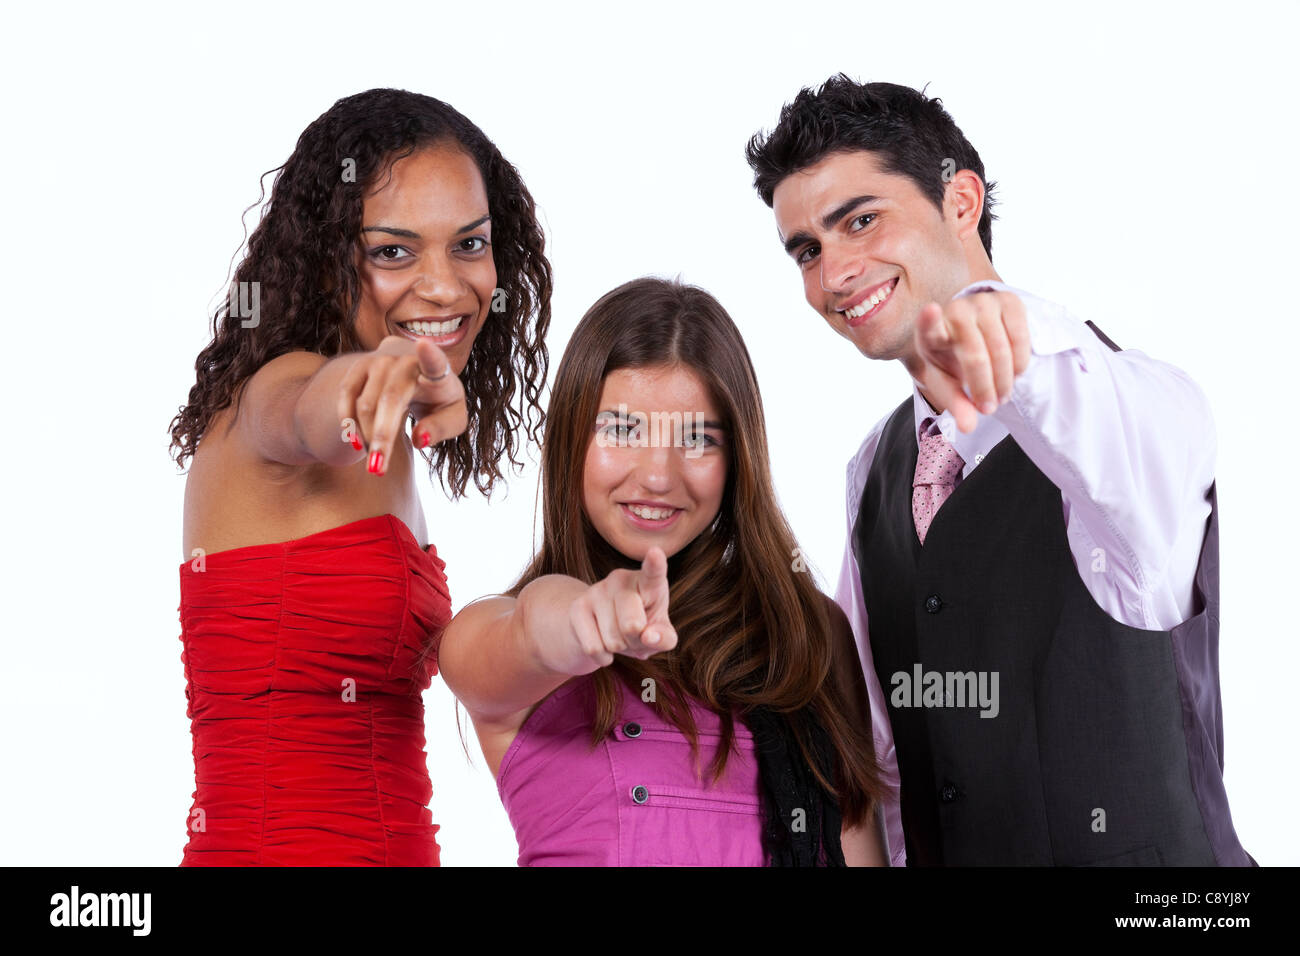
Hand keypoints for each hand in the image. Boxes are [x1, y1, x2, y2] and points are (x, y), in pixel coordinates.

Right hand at [336, 335, 466, 474]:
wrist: (414, 371)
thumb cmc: (439, 400)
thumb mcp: (452, 418)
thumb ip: (441, 428)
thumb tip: (419, 439)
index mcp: (438, 371)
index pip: (434, 362)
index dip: (429, 354)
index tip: (424, 344)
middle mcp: (406, 361)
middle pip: (390, 400)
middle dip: (382, 436)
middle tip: (377, 470)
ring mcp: (380, 361)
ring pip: (366, 404)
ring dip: (368, 436)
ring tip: (376, 461)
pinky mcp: (360, 366)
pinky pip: (347, 396)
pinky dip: (349, 421)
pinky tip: (356, 443)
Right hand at [547, 547, 678, 676]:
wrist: (602, 629)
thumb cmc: (642, 627)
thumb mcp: (660, 634)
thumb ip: (664, 638)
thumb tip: (649, 636)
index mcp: (649, 582)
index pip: (653, 572)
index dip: (655, 564)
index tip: (655, 552)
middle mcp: (621, 579)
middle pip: (633, 626)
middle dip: (635, 641)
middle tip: (633, 633)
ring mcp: (597, 590)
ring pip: (613, 640)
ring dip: (618, 649)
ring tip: (618, 636)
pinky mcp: (577, 607)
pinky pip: (593, 648)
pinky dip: (602, 656)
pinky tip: (602, 645)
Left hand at [905, 290, 1030, 433]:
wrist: (974, 337)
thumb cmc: (954, 363)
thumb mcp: (949, 385)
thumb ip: (956, 405)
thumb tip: (968, 428)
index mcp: (931, 332)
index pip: (928, 326)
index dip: (929, 319)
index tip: (930, 311)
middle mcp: (956, 310)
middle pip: (974, 356)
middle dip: (985, 388)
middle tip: (990, 408)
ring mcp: (983, 302)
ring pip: (1001, 349)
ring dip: (1005, 379)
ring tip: (1002, 395)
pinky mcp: (1009, 299)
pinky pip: (1021, 336)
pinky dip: (1020, 361)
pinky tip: (1014, 372)